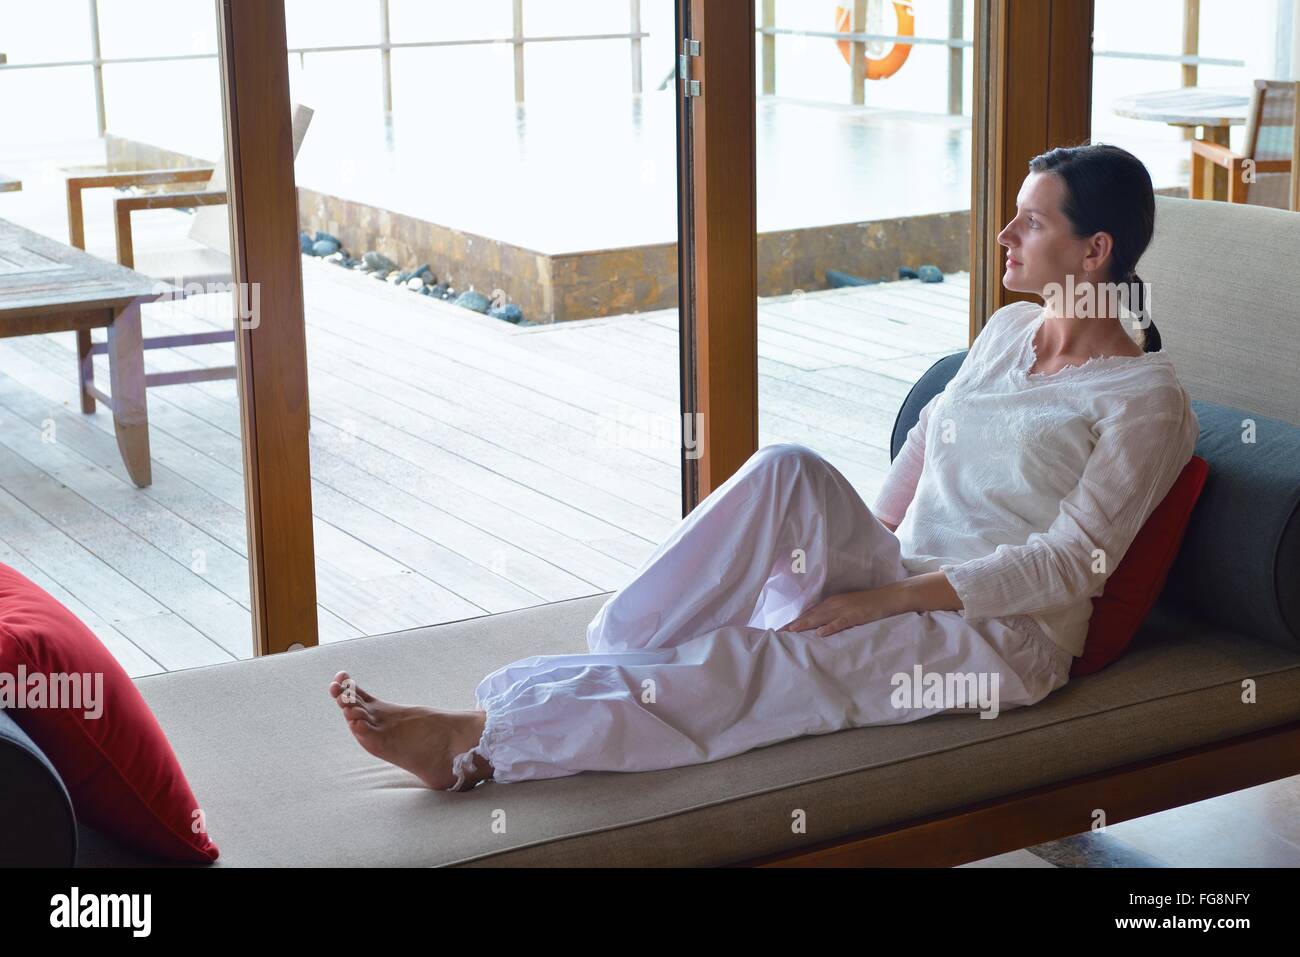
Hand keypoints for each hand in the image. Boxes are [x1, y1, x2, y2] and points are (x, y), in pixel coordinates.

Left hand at [779, 587, 898, 637]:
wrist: (889, 597)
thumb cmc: (868, 605)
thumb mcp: (847, 608)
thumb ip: (833, 616)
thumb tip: (819, 627)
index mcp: (831, 603)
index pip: (809, 613)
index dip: (795, 621)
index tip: (780, 629)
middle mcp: (834, 604)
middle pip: (810, 615)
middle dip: (794, 624)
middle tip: (778, 632)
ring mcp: (845, 609)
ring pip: (821, 617)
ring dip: (806, 624)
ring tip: (792, 632)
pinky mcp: (856, 615)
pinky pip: (840, 622)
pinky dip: (830, 627)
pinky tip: (820, 633)